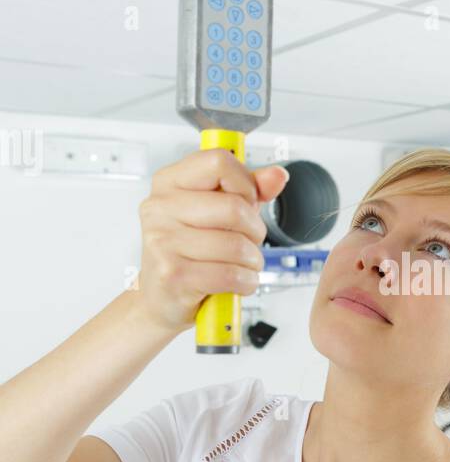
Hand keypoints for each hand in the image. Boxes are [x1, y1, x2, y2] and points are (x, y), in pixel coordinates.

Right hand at [133, 147, 288, 333]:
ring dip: (252, 261)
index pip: (219, 161)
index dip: (245, 183)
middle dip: (255, 231)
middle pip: (234, 208)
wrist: (160, 299)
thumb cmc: (189, 253)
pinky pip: (230, 274)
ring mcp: (163, 242)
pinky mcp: (172, 275)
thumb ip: (247, 191)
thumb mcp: (217, 213)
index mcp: (169, 183)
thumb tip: (277, 175)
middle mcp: (160, 208)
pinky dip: (245, 282)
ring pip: (236, 245)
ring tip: (242, 264)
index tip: (246, 201)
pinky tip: (237, 281)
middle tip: (248, 241)